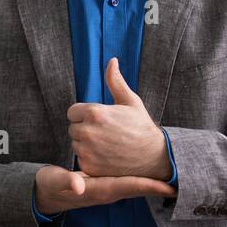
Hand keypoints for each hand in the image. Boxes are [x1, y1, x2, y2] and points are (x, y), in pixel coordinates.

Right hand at [35, 164, 176, 213]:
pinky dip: (141, 176)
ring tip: (173, 172)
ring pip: (136, 182)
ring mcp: (108, 186)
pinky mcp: (105, 181)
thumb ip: (67, 183)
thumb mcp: (57, 182)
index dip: (151, 186)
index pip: (131, 187)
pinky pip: (128, 180)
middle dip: (160, 183)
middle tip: (182, 177)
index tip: (172, 187)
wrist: (45, 193)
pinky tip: (150, 168)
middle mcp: (109, 189)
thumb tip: (78, 185)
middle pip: (140, 186)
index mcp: (101, 189)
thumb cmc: (52, 187)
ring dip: (153, 179)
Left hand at [67, 56, 171, 180]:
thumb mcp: (130, 101)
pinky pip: (80, 159)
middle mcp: (87, 131)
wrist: (154, 157)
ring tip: (107, 144)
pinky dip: (90, 159)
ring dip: (86, 144)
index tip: (99, 120)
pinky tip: (106, 156)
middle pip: (73, 128)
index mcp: (94, 113)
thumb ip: (115, 81)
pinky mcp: (88, 167)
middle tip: (105, 133)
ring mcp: (87, 151)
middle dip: (84, 129)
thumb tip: (112, 60)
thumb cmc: (141, 126)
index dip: (84, 115)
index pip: (72, 112)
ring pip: (75, 144)